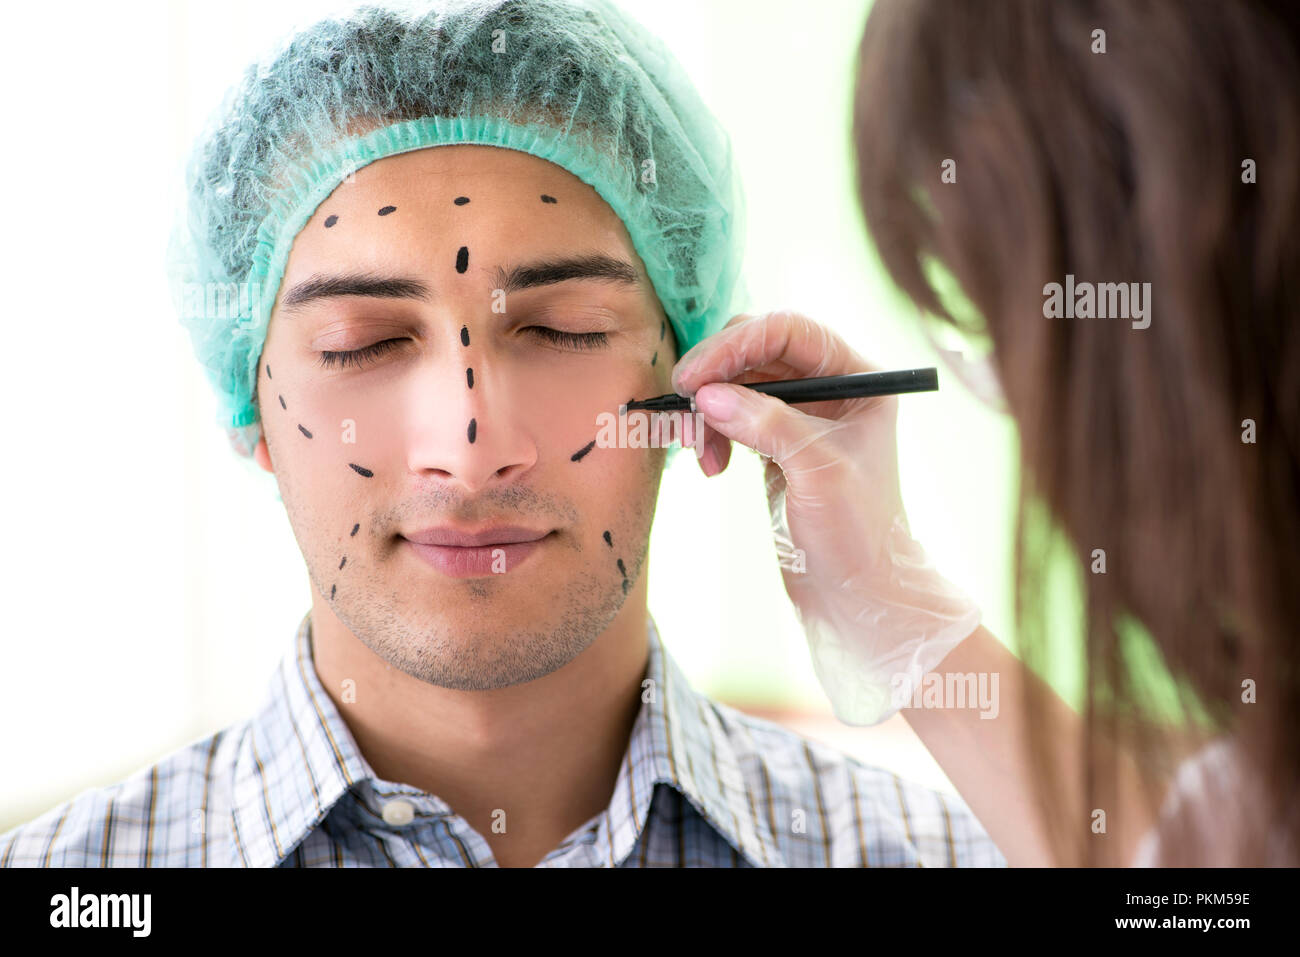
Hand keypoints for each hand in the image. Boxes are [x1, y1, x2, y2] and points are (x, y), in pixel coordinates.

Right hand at [672, 310, 981, 724]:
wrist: (859, 596)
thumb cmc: (857, 534)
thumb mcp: (816, 470)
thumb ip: (765, 423)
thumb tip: (707, 392)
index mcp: (858, 379)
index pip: (789, 332)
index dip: (737, 345)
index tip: (695, 376)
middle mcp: (831, 388)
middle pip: (757, 351)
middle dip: (716, 375)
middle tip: (684, 405)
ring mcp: (801, 417)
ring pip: (737, 384)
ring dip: (709, 410)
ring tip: (698, 452)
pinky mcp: (776, 445)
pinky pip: (731, 416)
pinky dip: (712, 432)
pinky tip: (710, 465)